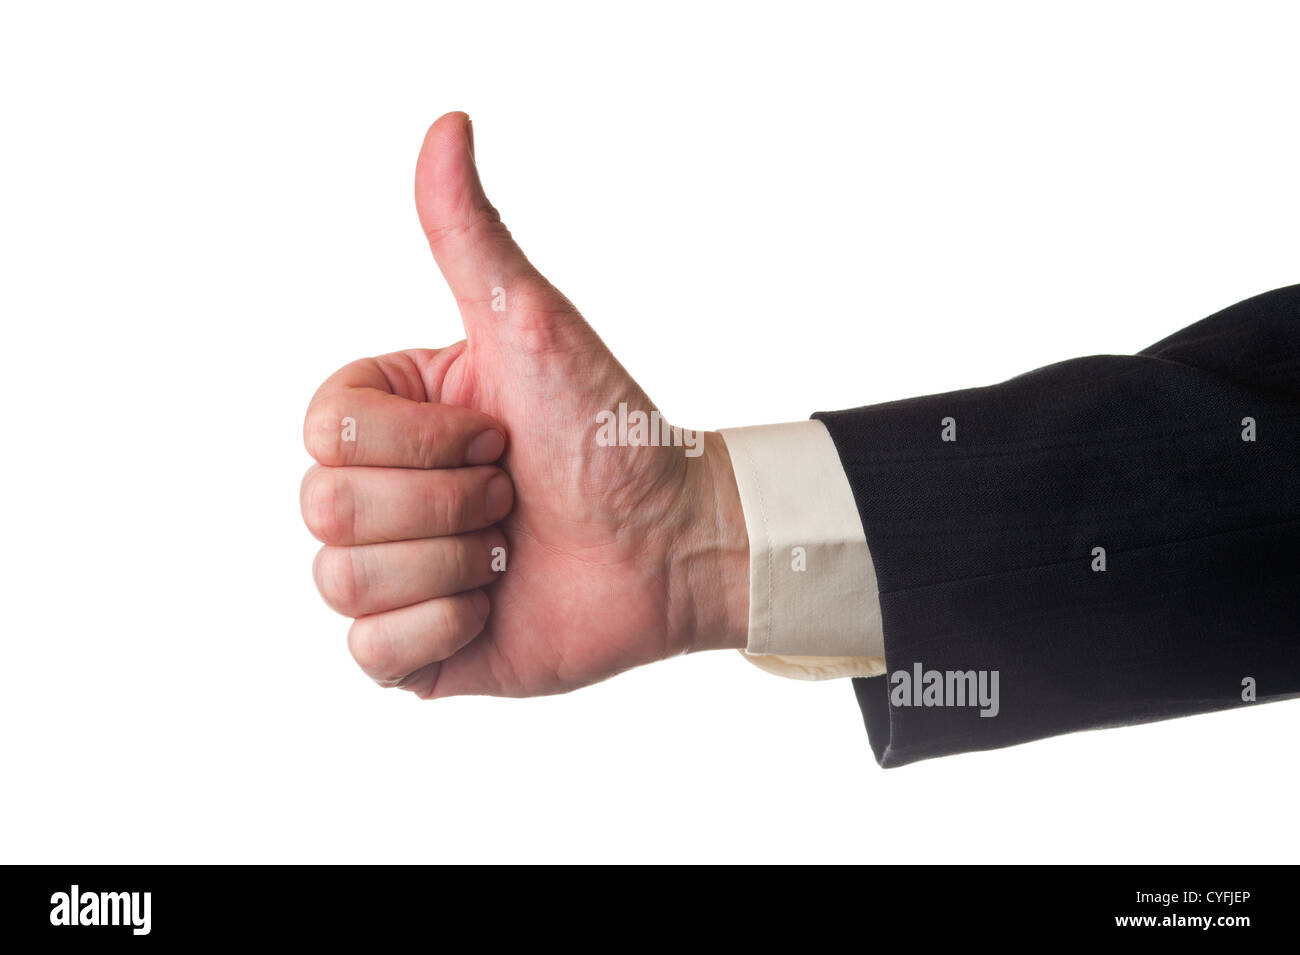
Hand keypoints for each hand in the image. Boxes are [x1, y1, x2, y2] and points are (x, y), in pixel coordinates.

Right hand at [301, 112, 748, 697]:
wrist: (671, 540)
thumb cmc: (607, 429)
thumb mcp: (530, 325)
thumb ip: (470, 236)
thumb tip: (448, 124)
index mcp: (383, 418)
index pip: (322, 430)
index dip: (421, 440)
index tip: (496, 432)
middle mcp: (374, 493)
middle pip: (324, 507)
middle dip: (444, 502)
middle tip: (510, 494)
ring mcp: (389, 574)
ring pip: (340, 580)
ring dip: (450, 562)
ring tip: (508, 549)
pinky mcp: (415, 649)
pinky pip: (368, 655)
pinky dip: (442, 628)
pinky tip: (494, 605)